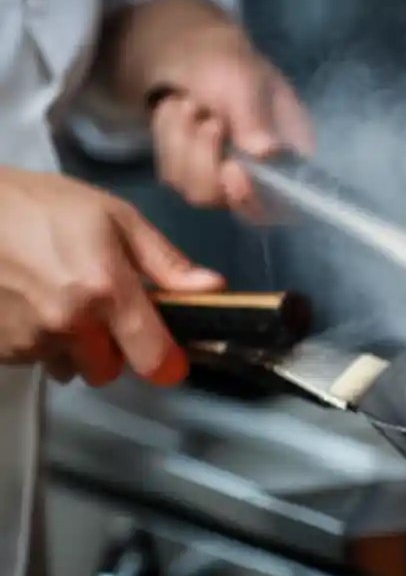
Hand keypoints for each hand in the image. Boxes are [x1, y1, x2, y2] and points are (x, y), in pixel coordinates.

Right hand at [0, 166, 224, 386]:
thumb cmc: (39, 205)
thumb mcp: (114, 217)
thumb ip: (165, 261)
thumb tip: (214, 289)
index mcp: (106, 291)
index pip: (154, 360)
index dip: (168, 363)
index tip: (170, 355)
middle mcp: (70, 324)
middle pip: (112, 369)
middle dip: (114, 347)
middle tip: (101, 308)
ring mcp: (31, 340)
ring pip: (72, 367)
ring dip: (74, 346)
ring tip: (58, 299)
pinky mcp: (1, 349)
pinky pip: (37, 360)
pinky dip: (40, 341)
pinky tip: (30, 304)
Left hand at [148, 20, 313, 214]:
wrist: (188, 54)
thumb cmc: (226, 61)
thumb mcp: (243, 77)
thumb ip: (254, 115)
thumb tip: (266, 153)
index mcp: (289, 154)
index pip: (280, 201)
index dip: (254, 196)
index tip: (231, 168)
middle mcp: (260, 175)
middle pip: (226, 200)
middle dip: (203, 155)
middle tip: (200, 112)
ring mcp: (223, 180)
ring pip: (193, 189)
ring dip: (180, 141)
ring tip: (187, 104)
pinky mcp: (191, 176)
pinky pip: (170, 174)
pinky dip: (167, 138)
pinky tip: (176, 112)